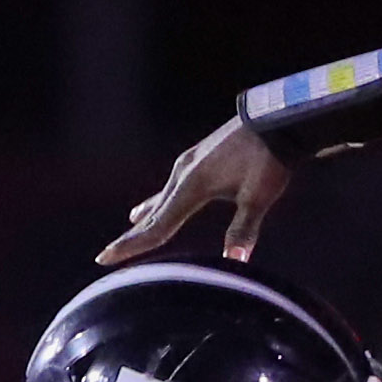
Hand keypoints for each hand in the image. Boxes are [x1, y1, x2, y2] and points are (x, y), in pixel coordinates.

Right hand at [99, 116, 291, 264]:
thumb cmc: (269, 159)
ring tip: (130, 224)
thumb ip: (244, 229)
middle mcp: (183, 174)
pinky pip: (171, 187)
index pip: (157, 226)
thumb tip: (235, 261)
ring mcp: (189, 164)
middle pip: (153, 215)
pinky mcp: (198, 159)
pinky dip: (160, 201)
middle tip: (106, 256)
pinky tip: (155, 202)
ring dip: (146, 217)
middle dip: (131, 237)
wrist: (276, 120)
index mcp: (192, 186)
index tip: (105, 258)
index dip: (131, 245)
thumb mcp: (259, 196)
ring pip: (161, 198)